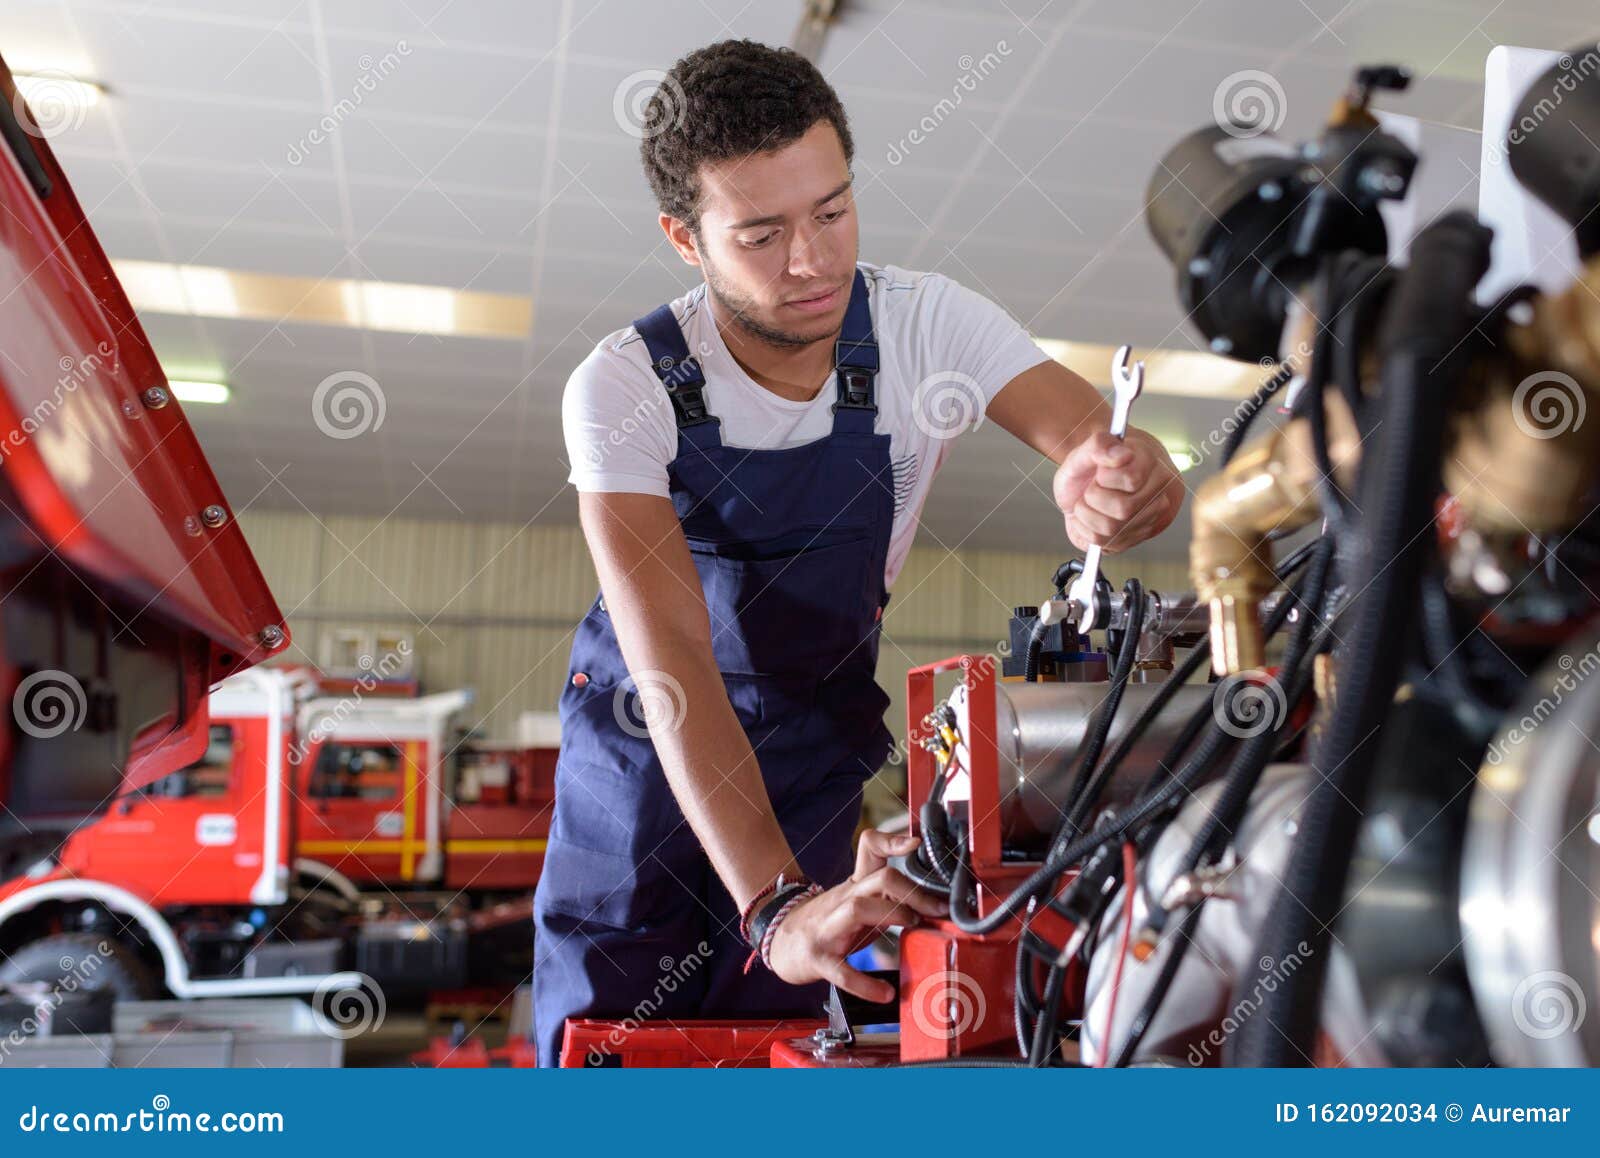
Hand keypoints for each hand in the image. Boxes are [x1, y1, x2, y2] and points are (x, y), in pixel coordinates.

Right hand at [765, 830, 947, 1002]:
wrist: (778, 940)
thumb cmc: (829, 923)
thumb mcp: (856, 901)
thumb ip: (888, 897)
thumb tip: (933, 902)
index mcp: (854, 886)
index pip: (870, 847)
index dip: (893, 841)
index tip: (918, 844)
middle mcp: (843, 900)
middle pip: (880, 878)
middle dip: (913, 892)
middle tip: (936, 910)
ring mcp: (829, 928)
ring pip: (859, 908)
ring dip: (892, 915)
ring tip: (913, 930)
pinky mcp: (818, 958)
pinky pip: (842, 970)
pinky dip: (865, 984)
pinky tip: (885, 993)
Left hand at [1052, 428, 1181, 552]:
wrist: (1084, 485)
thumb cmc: (1091, 467)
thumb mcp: (1085, 450)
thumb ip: (1100, 445)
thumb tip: (1120, 455)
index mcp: (1152, 465)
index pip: (1131, 479)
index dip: (1105, 477)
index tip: (1100, 472)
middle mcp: (1158, 494)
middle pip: (1122, 508)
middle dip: (1093, 497)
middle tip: (1091, 488)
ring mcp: (1148, 520)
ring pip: (1110, 528)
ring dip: (1086, 514)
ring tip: (1088, 502)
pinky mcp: (1133, 540)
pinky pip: (1103, 543)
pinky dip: (1085, 529)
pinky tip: (1089, 516)